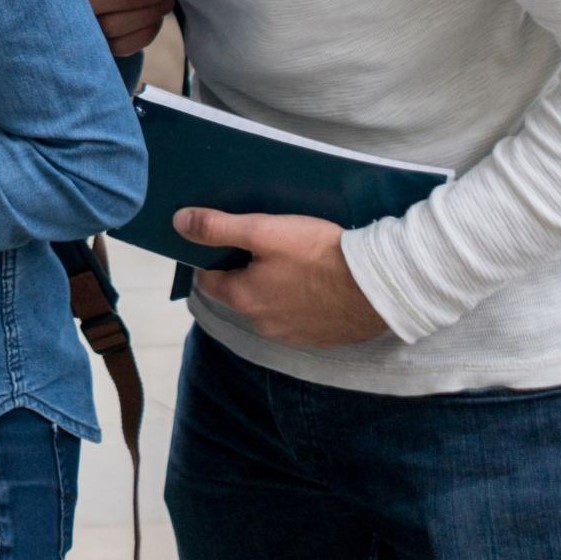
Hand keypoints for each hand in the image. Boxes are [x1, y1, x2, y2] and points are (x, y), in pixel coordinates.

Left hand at [180, 209, 389, 347]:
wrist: (382, 285)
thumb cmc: (318, 255)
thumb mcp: (263, 231)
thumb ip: (218, 228)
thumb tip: (178, 223)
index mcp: (242, 299)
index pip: (208, 279)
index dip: (213, 256)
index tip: (228, 239)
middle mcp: (263, 324)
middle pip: (239, 292)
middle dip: (245, 270)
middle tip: (265, 245)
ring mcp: (294, 335)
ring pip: (270, 305)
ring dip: (274, 286)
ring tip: (294, 260)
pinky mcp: (323, 337)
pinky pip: (299, 315)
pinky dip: (300, 299)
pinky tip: (317, 280)